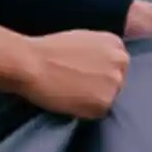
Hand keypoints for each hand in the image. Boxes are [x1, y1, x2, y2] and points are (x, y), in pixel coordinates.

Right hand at [15, 30, 129, 118]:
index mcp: (115, 43)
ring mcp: (115, 83)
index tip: (84, 72)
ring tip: (70, 92)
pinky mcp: (105, 103)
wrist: (30, 63)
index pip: (117, 64)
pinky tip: (70, 101)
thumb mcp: (81, 39)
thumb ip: (99, 51)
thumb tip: (102, 65)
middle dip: (101, 84)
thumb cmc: (47, 50)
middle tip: (76, 84)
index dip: (100, 71)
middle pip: (117, 80)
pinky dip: (86, 111)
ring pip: (109, 97)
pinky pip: (99, 112)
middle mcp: (121, 62)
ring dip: (94, 99)